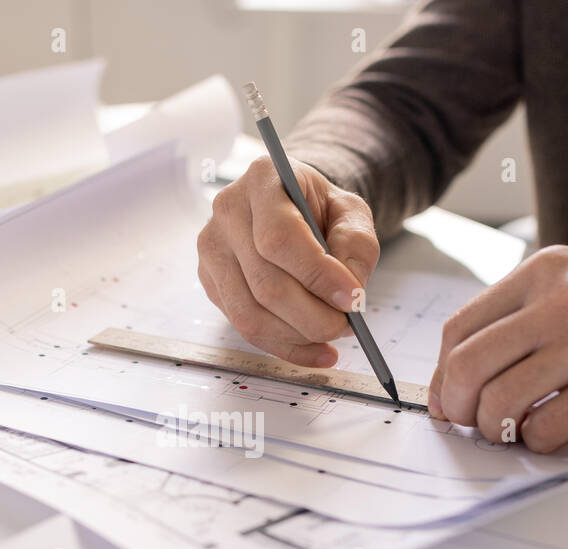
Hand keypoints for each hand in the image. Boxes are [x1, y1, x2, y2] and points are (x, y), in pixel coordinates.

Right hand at [196, 157, 379, 366]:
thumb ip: (357, 245)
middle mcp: (227, 212)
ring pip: (250, 315)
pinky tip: (315, 350)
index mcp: (262, 179)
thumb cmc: (320, 208)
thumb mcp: (351, 212)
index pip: (279, 238)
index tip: (352, 299)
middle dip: (313, 316)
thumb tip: (349, 292)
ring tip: (332, 335)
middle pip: (265, 284)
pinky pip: (245, 328)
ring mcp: (212, 249)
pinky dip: (285, 347)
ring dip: (298, 336)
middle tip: (347, 325)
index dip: (317, 275)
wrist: (291, 208)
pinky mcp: (210, 282)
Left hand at [428, 246, 567, 451]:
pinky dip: (537, 441)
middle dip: (457, 407)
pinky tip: (550, 432)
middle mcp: (559, 303)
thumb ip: (524, 311)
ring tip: (511, 429)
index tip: (447, 397)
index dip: (441, 374)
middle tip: (469, 421)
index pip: (458, 329)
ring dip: (495, 429)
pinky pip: (546, 428)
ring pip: (500, 402)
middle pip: (467, 367)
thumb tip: (466, 367)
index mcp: (542, 273)